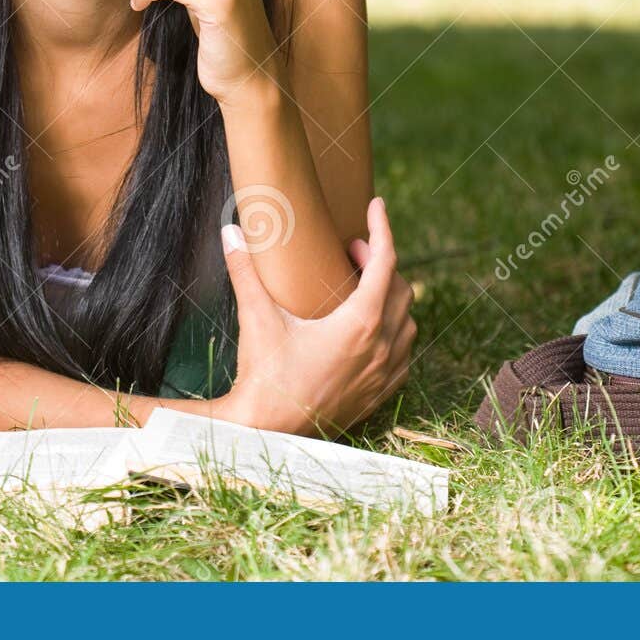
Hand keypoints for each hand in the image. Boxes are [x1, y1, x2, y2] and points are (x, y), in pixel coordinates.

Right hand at [219, 195, 416, 436]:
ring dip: (391, 298)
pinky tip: (371, 329)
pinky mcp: (381, 393)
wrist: (267, 432)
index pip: (385, 262)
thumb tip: (231, 232)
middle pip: (400, 288)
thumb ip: (247, 272)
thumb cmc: (265, 376)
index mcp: (361, 323)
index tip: (377, 206)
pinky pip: (404, 352)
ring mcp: (385, 373)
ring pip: (408, 321)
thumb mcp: (258, 319)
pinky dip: (394, 332)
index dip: (383, 229)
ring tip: (360, 287)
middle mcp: (382, 347)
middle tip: (351, 251)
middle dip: (380, 263)